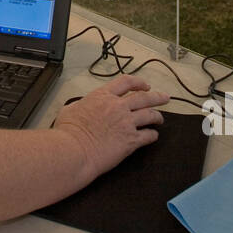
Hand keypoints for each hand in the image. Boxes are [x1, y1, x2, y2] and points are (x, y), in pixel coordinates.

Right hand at [52, 75, 167, 177]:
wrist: (74, 150)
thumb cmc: (68, 132)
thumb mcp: (70, 109)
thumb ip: (80, 105)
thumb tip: (80, 106)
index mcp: (103, 96)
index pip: (126, 82)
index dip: (138, 82)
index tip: (145, 85)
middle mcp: (118, 106)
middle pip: (144, 97)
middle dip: (157, 96)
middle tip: (165, 98)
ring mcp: (126, 123)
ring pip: (150, 115)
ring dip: (157, 116)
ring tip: (160, 119)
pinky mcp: (131, 140)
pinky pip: (148, 135)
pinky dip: (153, 135)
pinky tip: (153, 136)